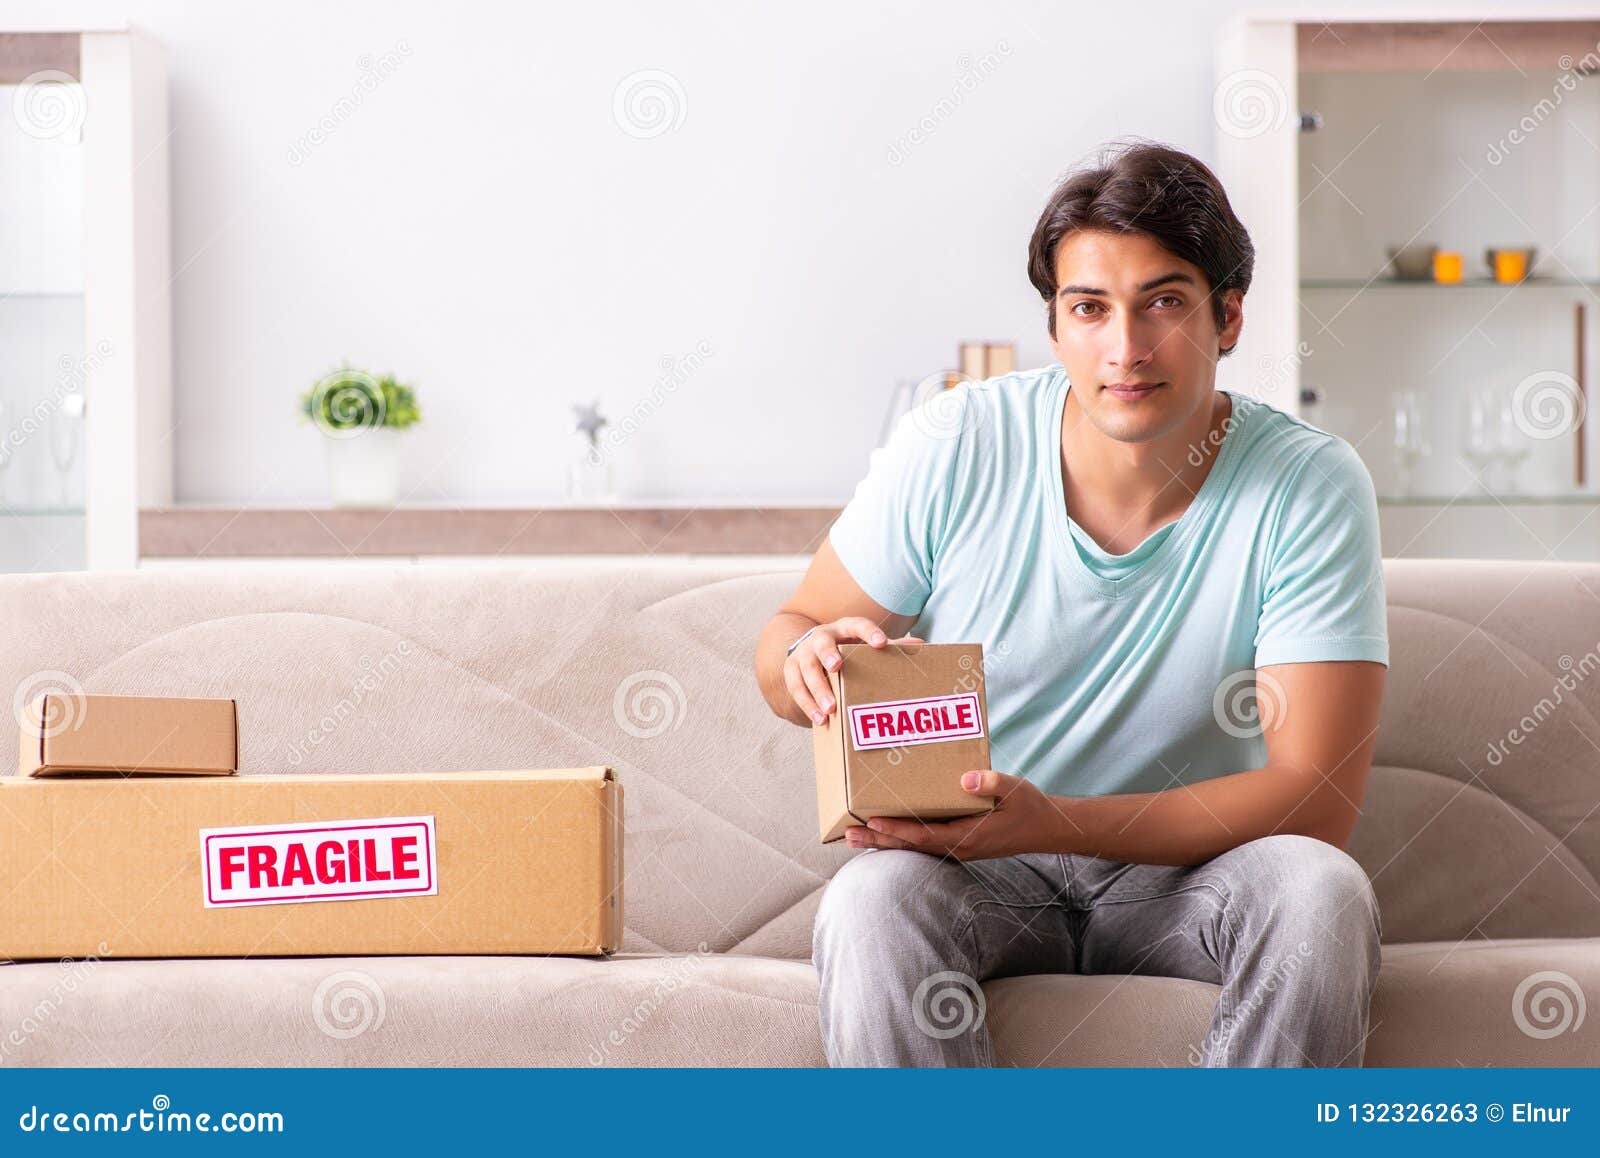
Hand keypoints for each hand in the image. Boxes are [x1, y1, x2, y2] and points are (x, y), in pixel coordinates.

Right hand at [783, 617, 923, 725]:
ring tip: (830, 709)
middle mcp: (821, 637)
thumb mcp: (864, 646)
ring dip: (817, 689)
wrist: (808, 652)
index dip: (868, 632)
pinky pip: (796, 688)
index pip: (856, 625)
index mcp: (844, 628)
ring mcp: (803, 654)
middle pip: (822, 643)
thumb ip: (890, 647)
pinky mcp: (791, 671)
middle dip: (828, 654)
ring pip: (806, 668)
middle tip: (837, 668)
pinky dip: (807, 704)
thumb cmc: (846, 651)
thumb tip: (920, 645)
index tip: (881, 643)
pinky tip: (820, 719)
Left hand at [845, 770, 1073, 859]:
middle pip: (910, 846)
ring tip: (854, 835)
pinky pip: (922, 845)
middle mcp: (958, 847)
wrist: (1046, 830)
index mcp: (968, 836)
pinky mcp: (958, 844)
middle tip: (847, 833)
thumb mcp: (1016, 789)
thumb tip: (967, 778)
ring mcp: (957, 849)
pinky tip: (884, 833)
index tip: (873, 820)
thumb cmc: (1030, 808)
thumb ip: (992, 783)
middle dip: (878, 840)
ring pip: (912, 847)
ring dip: (883, 841)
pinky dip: (900, 839)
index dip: (897, 830)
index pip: (924, 835)